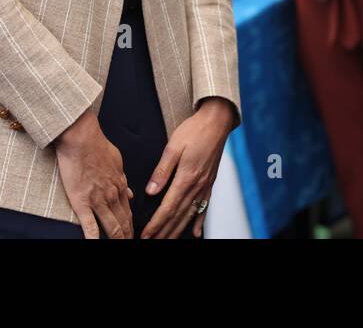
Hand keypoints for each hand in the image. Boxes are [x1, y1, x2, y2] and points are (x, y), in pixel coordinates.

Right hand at [55, 111, 133, 238]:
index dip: (132, 225)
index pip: (129, 211)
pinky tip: (95, 245)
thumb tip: (130, 192)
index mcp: (120, 185)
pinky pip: (90, 225)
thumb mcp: (117, 161)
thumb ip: (122, 179)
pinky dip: (94, 238)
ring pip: (111, 226)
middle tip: (132, 244)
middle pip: (123, 222)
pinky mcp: (82, 202)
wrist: (82, 139)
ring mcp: (98, 200)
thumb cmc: (98, 146)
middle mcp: (113, 195)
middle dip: (128, 236)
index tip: (134, 235)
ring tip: (121, 247)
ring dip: (117, 239)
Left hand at [141, 97, 235, 238]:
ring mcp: (205, 185)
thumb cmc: (195, 130)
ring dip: (178, 230)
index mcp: (186, 177)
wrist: (217, 121)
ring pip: (190, 215)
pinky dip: (200, 222)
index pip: (168, 207)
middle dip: (164, 232)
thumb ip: (162, 171)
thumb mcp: (173, 146)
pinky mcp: (210, 182)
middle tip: (152, 243)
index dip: (156, 224)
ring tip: (168, 240)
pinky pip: (204, 207)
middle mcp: (197, 185)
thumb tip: (151, 191)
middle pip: (178, 216)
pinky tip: (196, 233)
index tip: (146, 234)